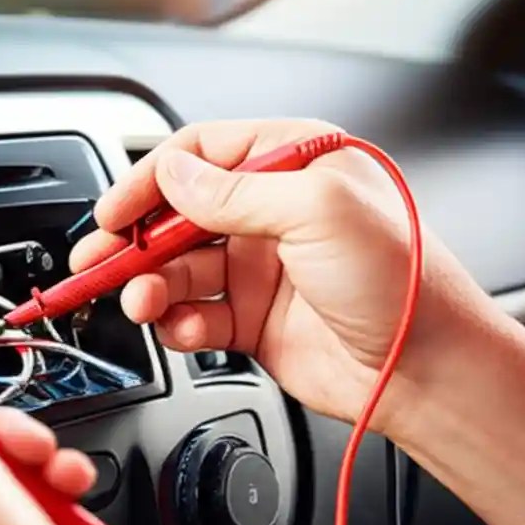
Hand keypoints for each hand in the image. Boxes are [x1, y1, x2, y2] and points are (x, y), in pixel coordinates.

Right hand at [71, 119, 497, 433]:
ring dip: (150, 286)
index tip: (114, 212)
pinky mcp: (251, 319)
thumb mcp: (316, 211)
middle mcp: (270, 210)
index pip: (198, 153)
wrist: (427, 371)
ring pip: (175, 269)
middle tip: (97, 262)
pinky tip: (186, 329)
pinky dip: (179, 324)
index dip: (148, 181)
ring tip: (142, 303)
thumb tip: (170, 175)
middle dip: (132, 241)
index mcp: (292, 162)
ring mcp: (258, 267)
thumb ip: (232, 191)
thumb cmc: (400, 281)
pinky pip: (193, 315)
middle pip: (174, 215)